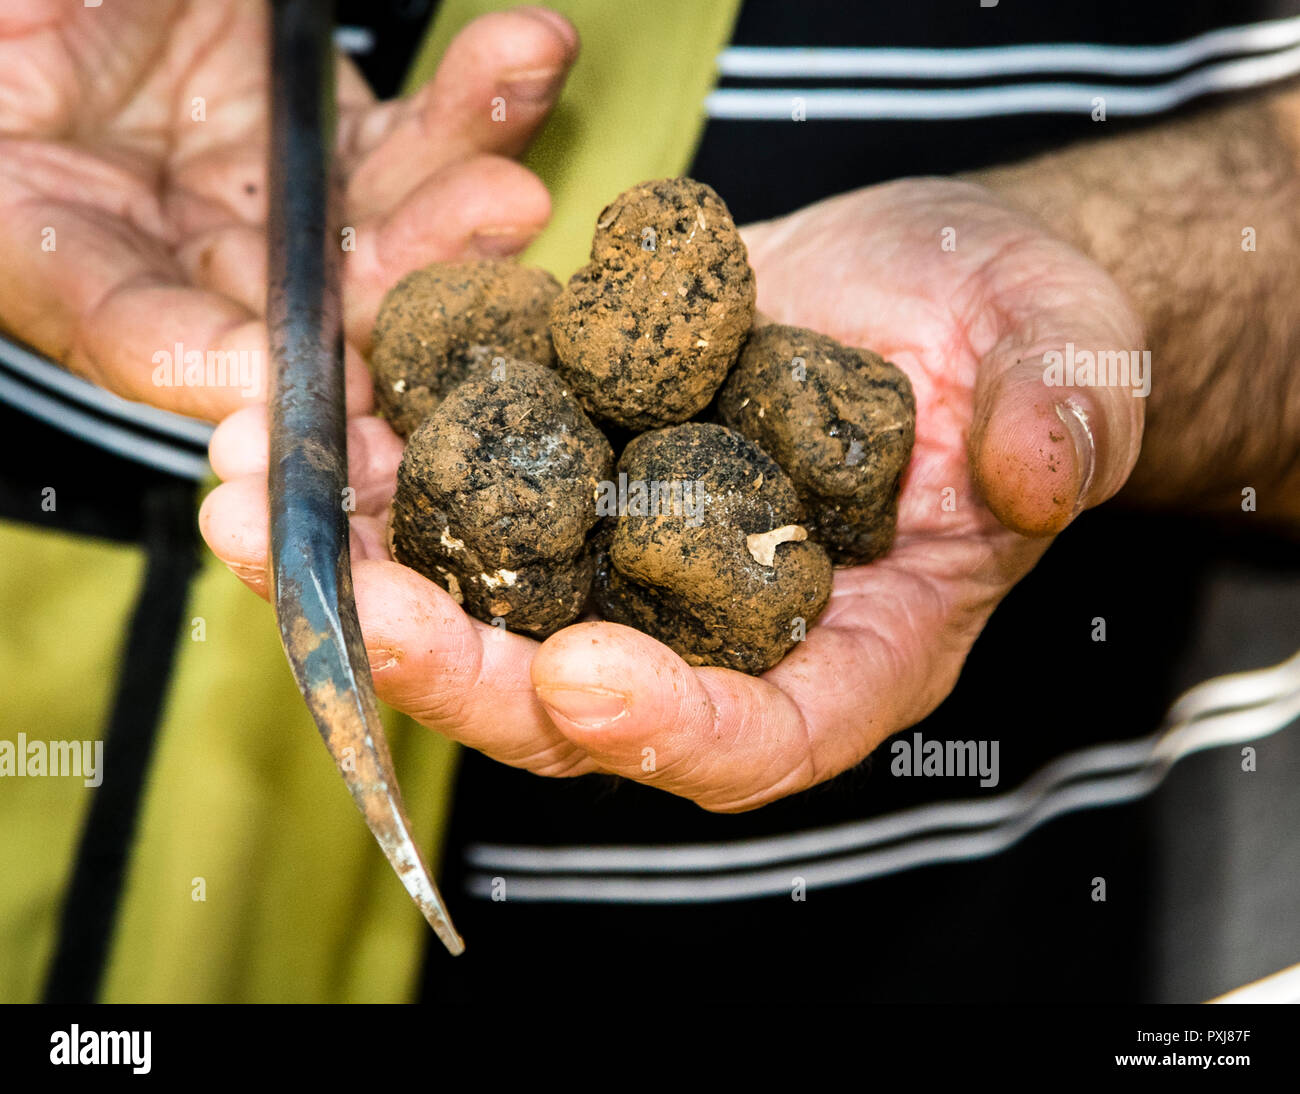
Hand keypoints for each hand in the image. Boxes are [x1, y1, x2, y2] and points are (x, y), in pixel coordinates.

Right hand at [0, 0, 577, 418]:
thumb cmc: (19, 29)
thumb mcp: (0, 44)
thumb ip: (28, 98)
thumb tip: (67, 92)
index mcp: (70, 258)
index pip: (156, 342)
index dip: (242, 369)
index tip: (331, 382)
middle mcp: (192, 252)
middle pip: (311, 306)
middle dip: (400, 289)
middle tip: (467, 254)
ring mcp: (280, 199)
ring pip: (387, 226)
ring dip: (460, 206)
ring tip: (512, 187)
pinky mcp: (342, 137)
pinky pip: (421, 135)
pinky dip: (481, 103)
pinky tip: (530, 59)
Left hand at [201, 178, 1143, 810]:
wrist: (931, 284)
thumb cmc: (1016, 338)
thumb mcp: (1067, 366)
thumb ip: (1062, 425)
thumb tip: (1028, 465)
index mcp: (844, 650)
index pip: (752, 739)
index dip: (665, 731)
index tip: (580, 684)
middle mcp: (714, 625)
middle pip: (567, 696)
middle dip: (450, 659)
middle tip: (350, 596)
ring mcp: (631, 551)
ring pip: (479, 599)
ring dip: (363, 557)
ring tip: (263, 487)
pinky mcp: (574, 465)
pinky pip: (466, 487)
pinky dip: (385, 453)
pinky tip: (312, 399)